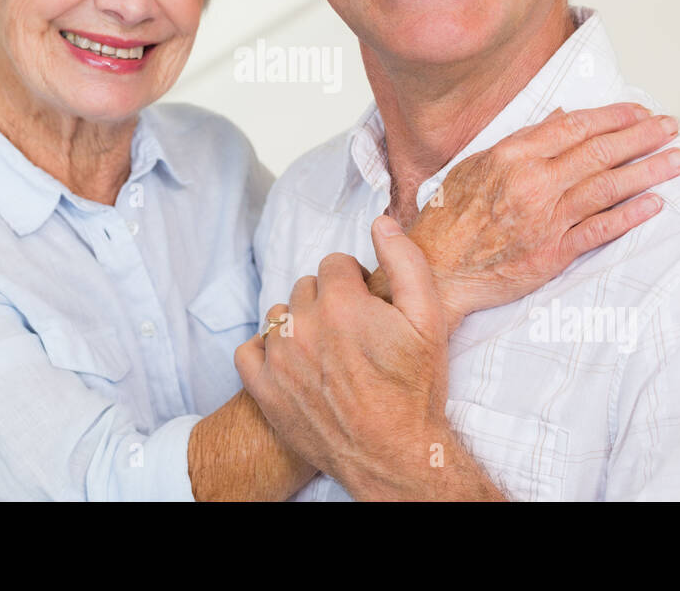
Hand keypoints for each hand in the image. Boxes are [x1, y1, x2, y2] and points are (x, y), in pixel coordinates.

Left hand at [237, 216, 494, 500]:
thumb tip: (380, 224)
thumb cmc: (414, 391)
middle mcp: (303, 326)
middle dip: (327, 300)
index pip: (334, 263)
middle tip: (353, 332)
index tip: (369, 307)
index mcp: (341, 304)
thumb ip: (406, 263)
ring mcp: (279, 359)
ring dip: (299, 325)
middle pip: (306, 286)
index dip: (355, 282)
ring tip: (326, 351)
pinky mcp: (264, 389)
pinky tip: (294, 365)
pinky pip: (249, 349)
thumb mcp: (430, 321)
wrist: (394, 457)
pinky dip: (267, 352)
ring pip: (279, 315)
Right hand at [393, 103, 679, 328]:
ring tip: (677, 160)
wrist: (436, 269)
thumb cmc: (451, 216)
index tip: (640, 111)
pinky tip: (654, 203)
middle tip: (672, 128)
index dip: (613, 117)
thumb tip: (559, 117)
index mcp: (512, 155)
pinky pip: (600, 229)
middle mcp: (532, 182)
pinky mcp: (552, 253)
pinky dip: (630, 215)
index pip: (574, 126)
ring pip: (607, 187)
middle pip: (599, 152)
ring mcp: (545, 218)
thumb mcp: (477, 166)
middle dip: (641, 137)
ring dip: (647, 171)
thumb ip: (521, 141)